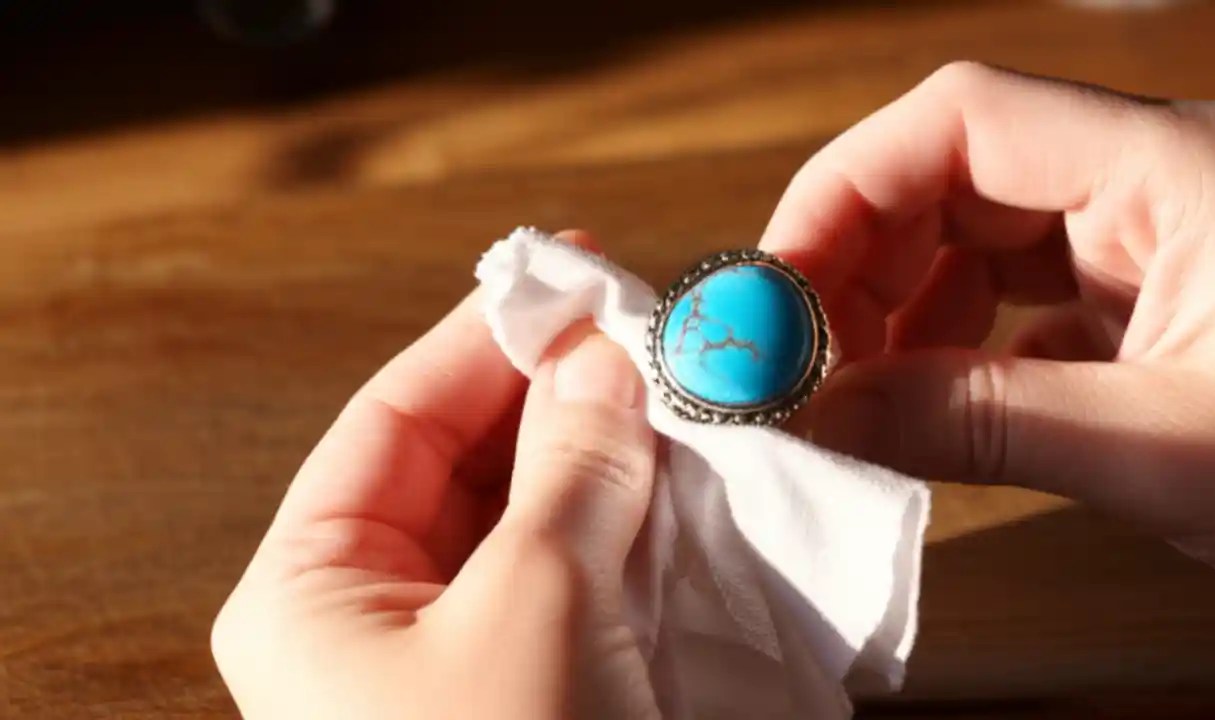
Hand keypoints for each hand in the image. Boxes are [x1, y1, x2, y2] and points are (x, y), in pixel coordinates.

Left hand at [211, 232, 660, 718]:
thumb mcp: (535, 607)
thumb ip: (568, 470)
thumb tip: (600, 357)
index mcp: (307, 594)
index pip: (394, 417)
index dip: (484, 337)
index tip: (567, 271)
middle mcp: (362, 620)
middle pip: (459, 463)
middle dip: (551, 395)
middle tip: (635, 336)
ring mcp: (441, 660)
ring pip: (518, 522)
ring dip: (593, 462)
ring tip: (664, 401)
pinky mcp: (517, 690)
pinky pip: (559, 583)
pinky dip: (612, 533)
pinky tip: (670, 487)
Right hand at [765, 63, 1214, 599]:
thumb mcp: (1164, 453)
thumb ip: (981, 424)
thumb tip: (819, 419)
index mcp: (1178, 165)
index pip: (963, 118)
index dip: (844, 189)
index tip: (771, 286)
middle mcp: (1162, 177)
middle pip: (957, 172)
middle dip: (859, 260)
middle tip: (791, 357)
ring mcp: (1161, 237)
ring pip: (981, 235)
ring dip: (900, 309)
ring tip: (848, 392)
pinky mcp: (1157, 300)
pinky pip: (1021, 297)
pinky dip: (956, 346)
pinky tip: (923, 403)